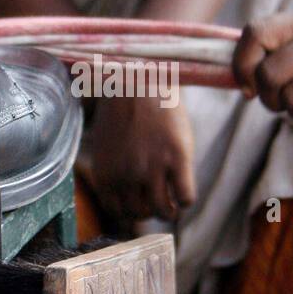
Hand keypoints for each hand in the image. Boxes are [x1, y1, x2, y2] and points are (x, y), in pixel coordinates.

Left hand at [86, 95, 195, 224]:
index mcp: (106, 174)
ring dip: (170, 211)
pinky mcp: (176, 156)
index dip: (132, 212)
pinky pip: (185, 196)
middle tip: (159, 199)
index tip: (142, 202)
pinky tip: (184, 187)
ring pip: (165, 211)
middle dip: (151, 211)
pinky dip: (186, 199)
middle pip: (142, 214)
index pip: (119, 213)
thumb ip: (114, 173)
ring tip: (173, 202)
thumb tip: (128, 201)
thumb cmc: (125, 112)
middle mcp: (127, 174)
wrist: (140, 79)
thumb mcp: (107, 147)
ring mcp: (152, 166)